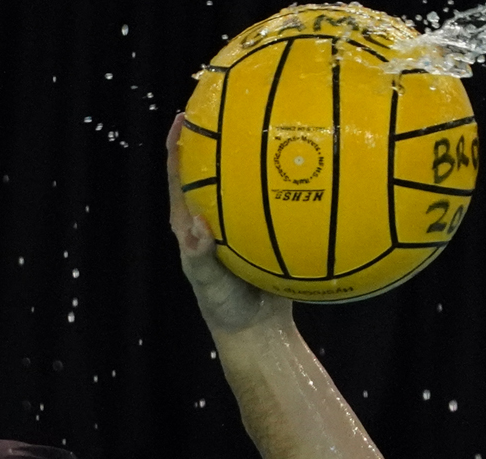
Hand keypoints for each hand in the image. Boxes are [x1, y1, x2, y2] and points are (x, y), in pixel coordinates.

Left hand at [166, 112, 291, 336]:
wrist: (257, 329)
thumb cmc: (224, 309)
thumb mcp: (208, 284)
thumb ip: (201, 257)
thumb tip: (198, 226)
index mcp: (189, 224)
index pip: (178, 177)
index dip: (177, 146)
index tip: (184, 117)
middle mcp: (212, 217)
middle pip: (210, 169)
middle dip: (216, 136)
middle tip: (228, 102)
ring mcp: (239, 223)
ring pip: (244, 181)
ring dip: (253, 154)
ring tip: (269, 121)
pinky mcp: (264, 231)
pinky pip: (274, 200)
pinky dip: (286, 183)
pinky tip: (308, 165)